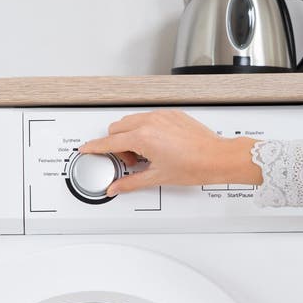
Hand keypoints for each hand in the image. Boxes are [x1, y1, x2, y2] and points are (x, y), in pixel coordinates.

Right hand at [79, 110, 261, 194]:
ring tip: (146, 156)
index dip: (94, 147)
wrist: (217, 158)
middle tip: (131, 162)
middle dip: (116, 145)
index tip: (86, 149)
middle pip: (117, 128)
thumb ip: (130, 183)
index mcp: (143, 137)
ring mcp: (161, 116)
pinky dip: (145, 130)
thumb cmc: (194, 166)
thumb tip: (116, 188)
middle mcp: (150, 122)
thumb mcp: (157, 178)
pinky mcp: (171, 114)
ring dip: (130, 137)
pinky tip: (157, 147)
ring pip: (131, 121)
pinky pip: (148, 118)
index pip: (109, 142)